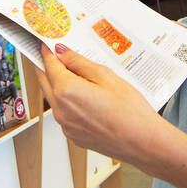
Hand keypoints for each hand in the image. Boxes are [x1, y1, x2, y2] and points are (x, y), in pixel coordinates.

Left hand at [36, 43, 162, 164]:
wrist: (142, 142)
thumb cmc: (129, 112)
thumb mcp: (105, 76)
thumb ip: (78, 62)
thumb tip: (62, 53)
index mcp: (66, 91)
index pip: (49, 64)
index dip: (48, 52)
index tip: (49, 45)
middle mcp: (60, 110)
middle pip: (44, 81)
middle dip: (47, 67)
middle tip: (56, 56)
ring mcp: (65, 125)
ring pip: (53, 98)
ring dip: (58, 85)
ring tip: (77, 76)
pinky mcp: (73, 135)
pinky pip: (64, 113)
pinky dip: (68, 103)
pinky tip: (86, 98)